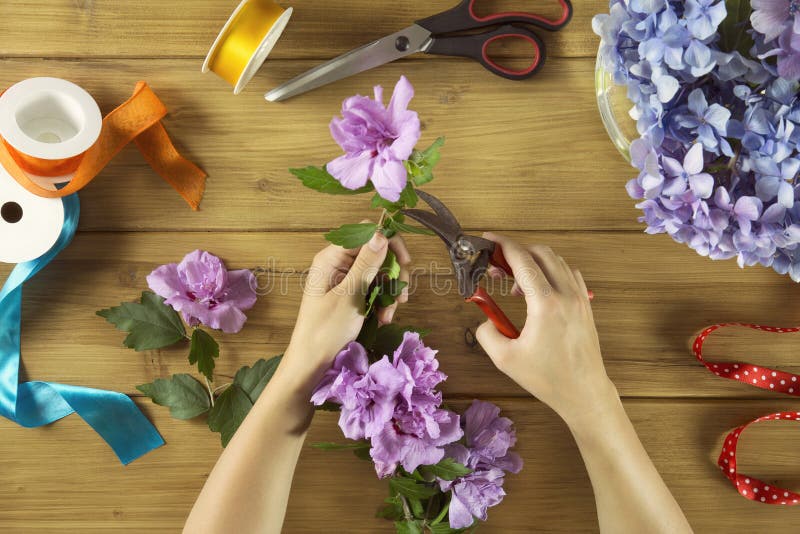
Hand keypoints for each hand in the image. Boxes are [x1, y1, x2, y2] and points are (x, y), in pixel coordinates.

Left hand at [278, 230, 410, 393]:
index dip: (389, 244)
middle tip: (401, 295)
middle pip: (377, 252)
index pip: (366, 233)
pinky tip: (383, 318)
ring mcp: (345, 280)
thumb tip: (380, 233)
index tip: (405, 263)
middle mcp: (338, 264)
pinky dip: (382, 302)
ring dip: (389, 292)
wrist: (312, 362)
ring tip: (389, 315)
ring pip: (379, 273)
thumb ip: (366, 263)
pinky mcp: (351, 295)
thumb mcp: (350, 295)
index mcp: (331, 257)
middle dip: (393, 273)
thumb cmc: (326, 330)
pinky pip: (374, 289)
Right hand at [475, 233, 616, 426]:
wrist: (584, 392)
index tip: (488, 238)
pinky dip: (550, 271)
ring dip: (533, 262)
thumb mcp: (505, 359)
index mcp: (545, 304)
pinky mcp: (586, 305)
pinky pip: (569, 273)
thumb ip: (486, 332)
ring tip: (514, 285)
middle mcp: (566, 294)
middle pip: (541, 253)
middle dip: (516, 251)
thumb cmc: (547, 378)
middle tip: (497, 267)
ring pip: (557, 261)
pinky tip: (538, 290)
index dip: (503, 244)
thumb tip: (485, 318)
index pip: (523, 260)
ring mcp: (580, 297)